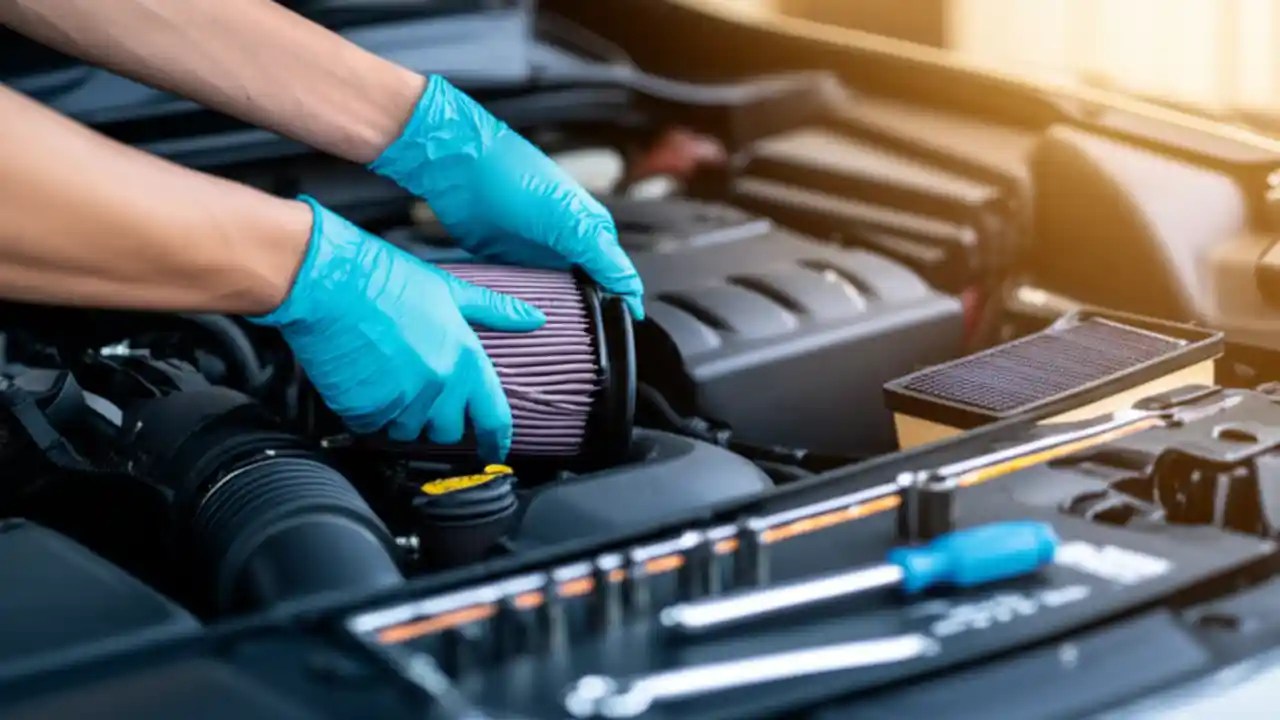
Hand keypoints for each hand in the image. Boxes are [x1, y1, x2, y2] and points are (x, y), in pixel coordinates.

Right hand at [250, 196, 545, 459]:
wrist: (330, 281)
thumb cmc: (387, 280)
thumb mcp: (450, 290)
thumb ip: (495, 311)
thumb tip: (535, 319)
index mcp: (466, 360)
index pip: (494, 418)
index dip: (496, 441)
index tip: (495, 451)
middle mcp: (439, 387)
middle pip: (447, 431)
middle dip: (437, 418)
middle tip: (418, 387)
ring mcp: (402, 402)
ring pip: (407, 431)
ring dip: (400, 416)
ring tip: (387, 376)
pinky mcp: (365, 410)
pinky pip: (372, 428)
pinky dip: (368, 414)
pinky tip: (364, 382)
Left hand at [369, 75, 644, 318]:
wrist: (456, 166)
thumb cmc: (512, 178)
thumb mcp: (567, 218)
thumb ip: (601, 255)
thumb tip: (630, 288)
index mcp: (591, 228)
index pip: (616, 276)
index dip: (620, 304)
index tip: (617, 332)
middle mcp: (569, 243)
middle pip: (587, 290)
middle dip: (585, 314)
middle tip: (580, 339)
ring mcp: (539, 254)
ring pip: (556, 295)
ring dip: (553, 312)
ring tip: (551, 335)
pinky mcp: (511, 261)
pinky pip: (526, 292)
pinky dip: (525, 305)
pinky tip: (523, 320)